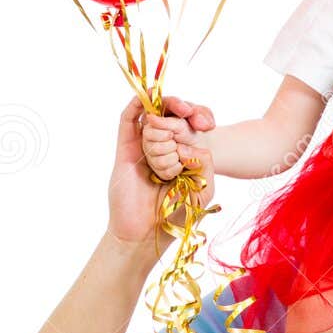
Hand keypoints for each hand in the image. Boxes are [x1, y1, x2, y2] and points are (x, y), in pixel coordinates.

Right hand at [106, 98, 216, 251]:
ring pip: (151, 118)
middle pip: (169, 118)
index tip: (208, 122)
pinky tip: (147, 98)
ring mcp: (142, 149)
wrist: (145, 234)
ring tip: (177, 106)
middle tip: (192, 113)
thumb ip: (205, 165)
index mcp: (181, 158)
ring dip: (162, 106)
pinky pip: (127, 122)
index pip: (189, 128)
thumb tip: (192, 144)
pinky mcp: (125, 151)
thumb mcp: (203, 191)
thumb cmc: (175, 217)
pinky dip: (135, 106)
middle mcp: (161, 150)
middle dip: (182, 110)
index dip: (198, 118)